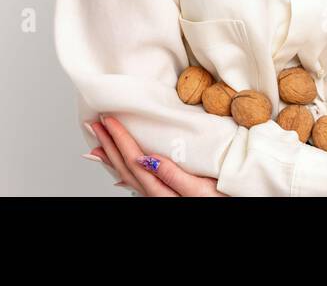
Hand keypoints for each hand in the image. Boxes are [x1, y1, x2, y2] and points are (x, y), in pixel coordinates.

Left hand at [83, 114, 228, 196]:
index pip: (133, 159)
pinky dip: (123, 169)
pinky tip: (120, 166)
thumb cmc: (220, 202)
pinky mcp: (164, 193)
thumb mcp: (199, 190)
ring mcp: (157, 194)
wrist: (233, 207)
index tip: (108, 120)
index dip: (119, 138)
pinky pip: (135, 179)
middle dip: (109, 144)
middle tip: (94, 124)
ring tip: (98, 142)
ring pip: (126, 173)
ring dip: (111, 155)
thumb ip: (172, 175)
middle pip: (124, 166)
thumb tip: (146, 158)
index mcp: (160, 190)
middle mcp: (154, 193)